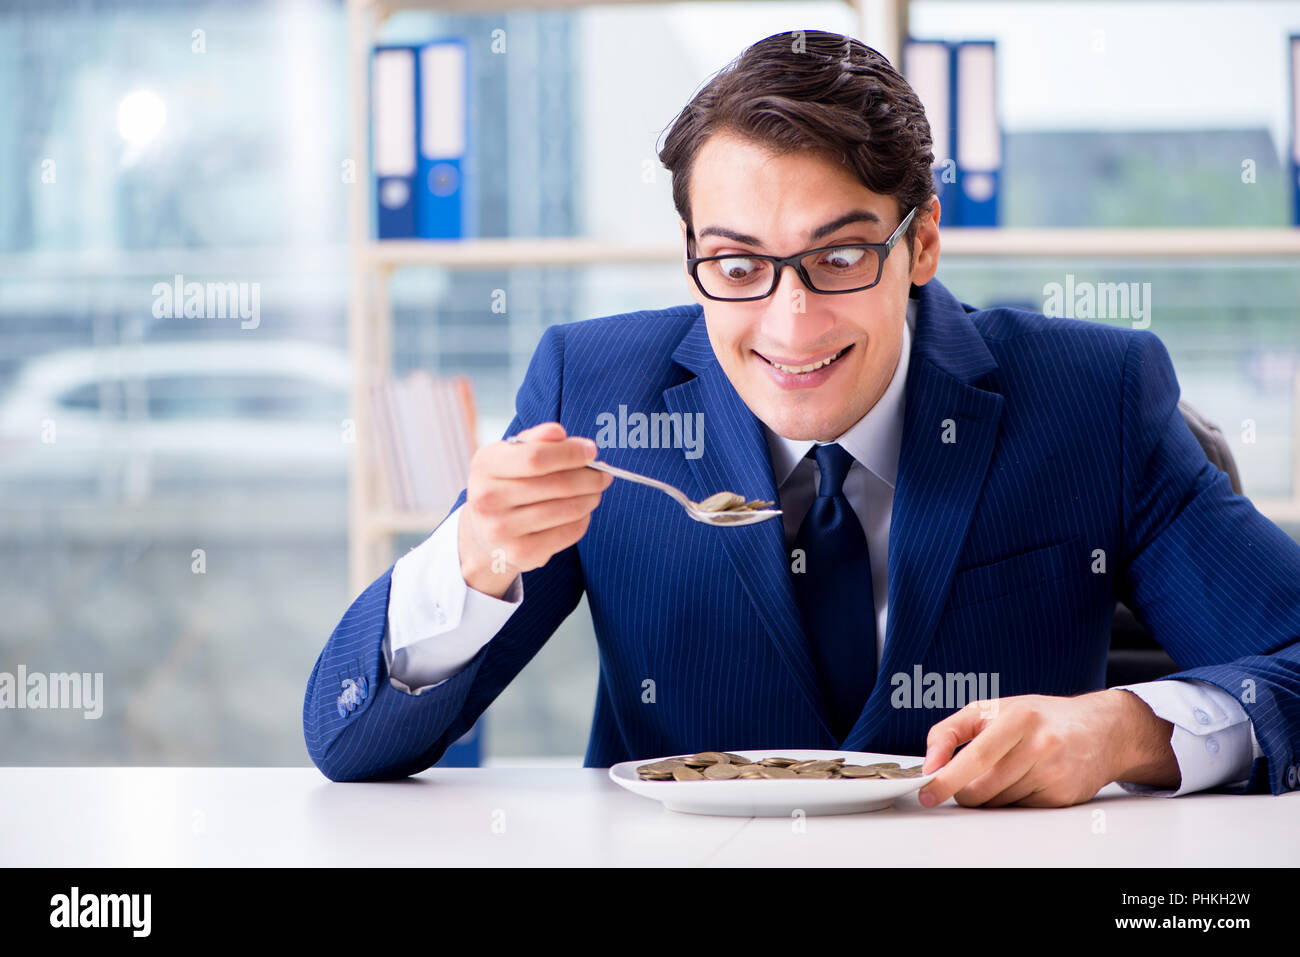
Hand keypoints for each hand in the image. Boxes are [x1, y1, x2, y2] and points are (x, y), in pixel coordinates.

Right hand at [458, 422, 612, 597]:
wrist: (485, 529)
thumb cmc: (507, 482)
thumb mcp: (513, 454)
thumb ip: (536, 439)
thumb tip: (558, 432)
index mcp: (485, 465)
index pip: (536, 456)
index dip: (570, 453)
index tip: (591, 451)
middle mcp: (486, 499)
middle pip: (557, 484)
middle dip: (589, 477)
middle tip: (603, 474)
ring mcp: (501, 530)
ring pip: (567, 509)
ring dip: (590, 498)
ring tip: (595, 491)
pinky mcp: (520, 553)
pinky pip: (568, 533)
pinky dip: (583, 520)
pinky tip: (582, 511)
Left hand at [915, 690, 1176, 808]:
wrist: (1100, 729)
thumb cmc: (1039, 717)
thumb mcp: (992, 709)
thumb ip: (951, 731)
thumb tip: (929, 764)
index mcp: (1018, 718)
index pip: (977, 756)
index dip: (948, 777)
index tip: (927, 792)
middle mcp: (1039, 745)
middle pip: (983, 787)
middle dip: (964, 790)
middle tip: (965, 779)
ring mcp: (1054, 773)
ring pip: (998, 802)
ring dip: (989, 795)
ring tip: (1006, 770)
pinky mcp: (1063, 797)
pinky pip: (1019, 810)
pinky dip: (1012, 801)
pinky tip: (1026, 779)